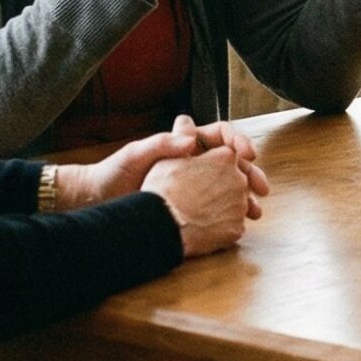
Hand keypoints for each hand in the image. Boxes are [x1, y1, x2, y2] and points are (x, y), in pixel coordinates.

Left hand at [55, 114, 272, 213]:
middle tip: (262, 189)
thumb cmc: (113, 174)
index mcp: (184, 145)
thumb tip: (192, 140)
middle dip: (250, 174)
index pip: (221, 136)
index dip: (238, 142)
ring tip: (255, 212)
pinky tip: (238, 224)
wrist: (98, 201)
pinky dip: (230, 215)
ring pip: (228, 187)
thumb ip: (162, 144)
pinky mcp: (188, 206)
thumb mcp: (136, 155)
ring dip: (244, 198)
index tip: (247, 154)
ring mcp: (192, 186)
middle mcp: (192, 163)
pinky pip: (216, 207)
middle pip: (231, 164)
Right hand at [143, 146, 252, 257]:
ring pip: (238, 203)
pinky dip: (224, 226)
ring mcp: (239, 205)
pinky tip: (206, 227)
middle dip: (225, 185)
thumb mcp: (168, 157)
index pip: (230, 155)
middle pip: (237, 179)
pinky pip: (234, 224)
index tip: (213, 169)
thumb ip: (181, 138)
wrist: (161, 226)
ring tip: (203, 213)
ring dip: (226, 206)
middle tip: (205, 195)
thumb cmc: (163, 190)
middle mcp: (238, 179)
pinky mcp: (237, 228)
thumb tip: (185, 121)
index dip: (218, 162)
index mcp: (225, 158)